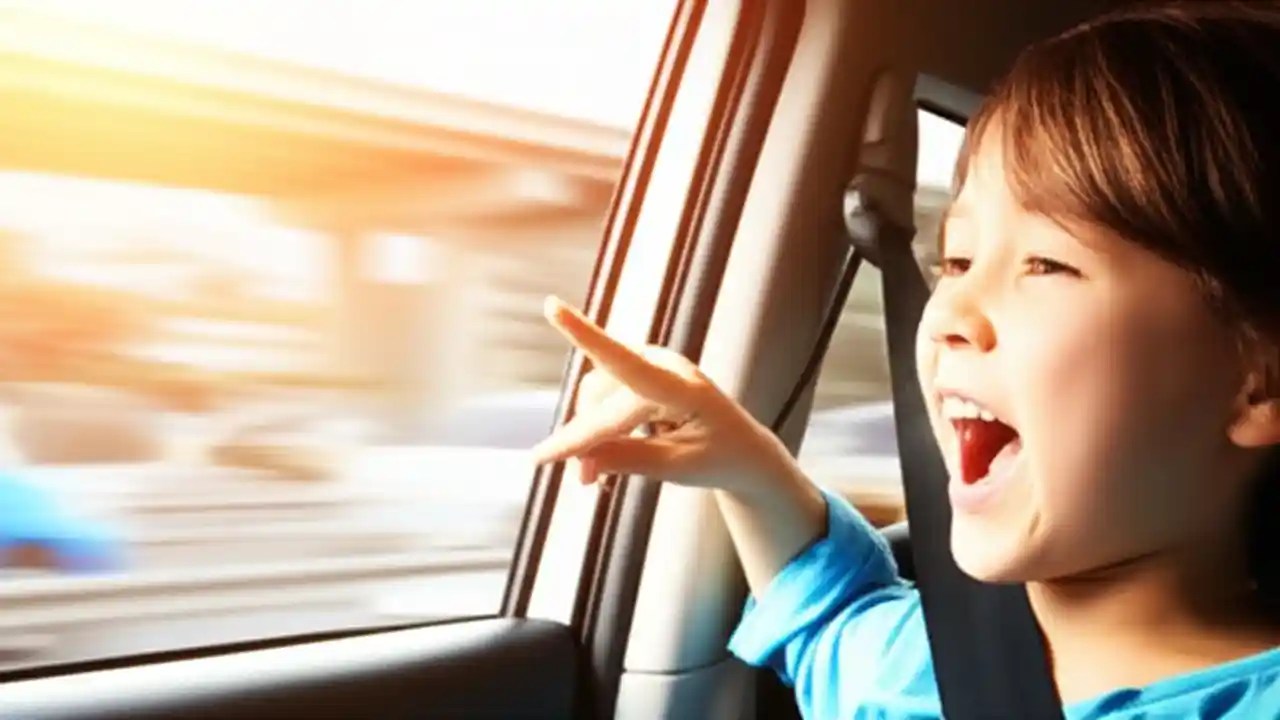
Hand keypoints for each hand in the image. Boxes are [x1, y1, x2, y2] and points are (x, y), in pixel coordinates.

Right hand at [532, 296, 789, 491]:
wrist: (742, 451)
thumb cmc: (721, 457)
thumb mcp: (680, 468)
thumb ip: (632, 460)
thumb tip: (583, 460)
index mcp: (682, 387)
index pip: (625, 362)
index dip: (586, 335)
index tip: (552, 306)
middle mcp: (663, 365)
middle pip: (601, 401)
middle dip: (585, 442)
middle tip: (582, 483)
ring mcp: (650, 366)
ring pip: (595, 398)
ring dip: (587, 435)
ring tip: (593, 477)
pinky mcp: (640, 374)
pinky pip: (603, 399)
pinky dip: (596, 429)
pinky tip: (600, 459)